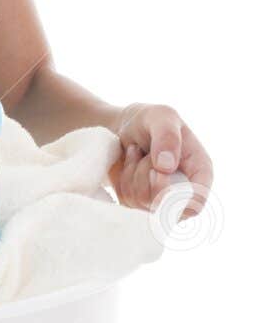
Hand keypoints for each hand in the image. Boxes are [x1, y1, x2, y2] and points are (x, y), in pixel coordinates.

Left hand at [108, 102, 212, 220]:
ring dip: (133, 174)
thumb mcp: (162, 116)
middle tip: (146, 156)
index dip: (176, 197)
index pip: (196, 201)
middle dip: (147, 177)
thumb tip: (167, 167)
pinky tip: (129, 163)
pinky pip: (127, 200)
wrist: (123, 125)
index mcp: (199, 170)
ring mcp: (160, 198)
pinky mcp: (139, 201)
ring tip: (138, 154)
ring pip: (142, 202)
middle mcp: (183, 189)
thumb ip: (167, 136)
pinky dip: (122, 179)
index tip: (158, 176)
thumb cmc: (149, 120)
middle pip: (165, 206)